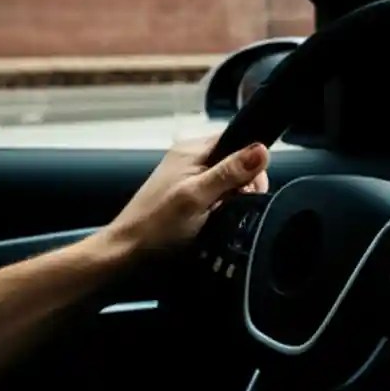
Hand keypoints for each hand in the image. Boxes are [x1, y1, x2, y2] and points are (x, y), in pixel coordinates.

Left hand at [99, 137, 269, 261]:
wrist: (127, 251)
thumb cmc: (158, 224)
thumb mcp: (197, 197)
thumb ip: (229, 173)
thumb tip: (262, 150)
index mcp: (192, 149)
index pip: (237, 139)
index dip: (252, 162)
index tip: (255, 188)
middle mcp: (190, 158)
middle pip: (234, 160)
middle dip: (244, 182)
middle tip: (240, 206)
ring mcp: (187, 177)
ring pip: (227, 178)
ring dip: (234, 196)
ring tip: (227, 214)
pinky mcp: (187, 194)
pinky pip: (216, 192)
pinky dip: (223, 204)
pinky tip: (219, 218)